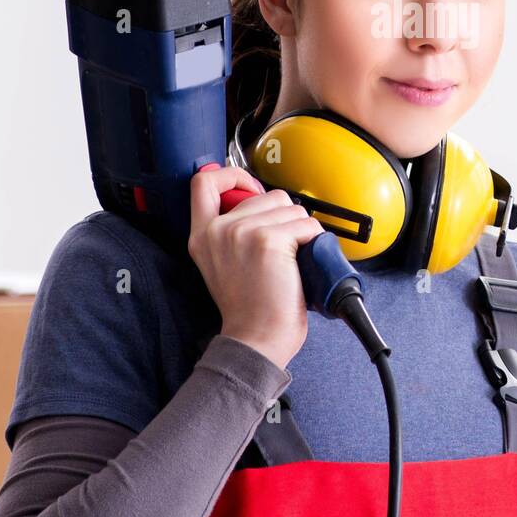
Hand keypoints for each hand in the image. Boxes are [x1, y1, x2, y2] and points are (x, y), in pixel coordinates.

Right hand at [187, 164, 323, 370]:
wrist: (256, 340)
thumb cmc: (250, 308)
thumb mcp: (223, 263)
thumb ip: (231, 231)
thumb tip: (262, 201)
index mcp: (202, 234)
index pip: (204, 181)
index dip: (233, 176)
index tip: (252, 190)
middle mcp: (218, 229)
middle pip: (266, 194)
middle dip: (284, 217)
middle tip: (282, 250)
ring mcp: (242, 231)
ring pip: (291, 207)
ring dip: (300, 230)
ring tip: (290, 260)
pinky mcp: (268, 239)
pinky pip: (306, 224)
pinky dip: (313, 241)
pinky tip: (301, 264)